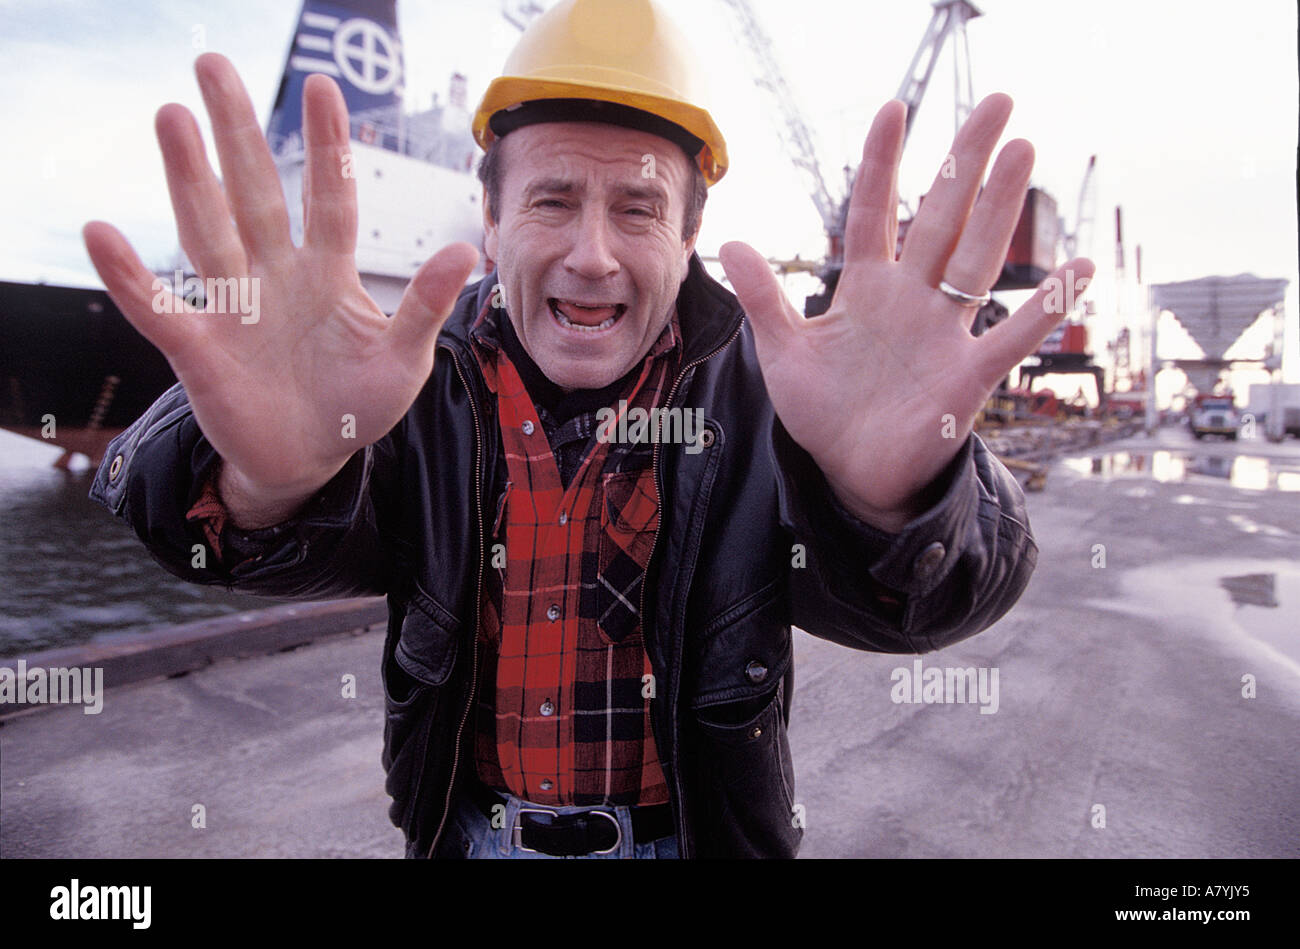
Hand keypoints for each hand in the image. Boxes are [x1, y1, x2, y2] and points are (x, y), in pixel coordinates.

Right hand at [83, 54, 477, 517]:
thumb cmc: (357, 405)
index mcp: (328, 274)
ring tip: (173, 117)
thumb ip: (424, 305)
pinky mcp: (200, 350)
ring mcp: (235, 308)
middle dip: (237, 133)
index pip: (329, 198)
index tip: (321, 85)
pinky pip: (159, 308)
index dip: (326, 145)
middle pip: (254, 193)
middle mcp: (276, 276)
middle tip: (212, 64)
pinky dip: (129, 277)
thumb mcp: (403, 360)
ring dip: (189, 178)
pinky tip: (102, 233)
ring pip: (208, 231)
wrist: (311, 460)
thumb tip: (466, 249)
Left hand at [720, 94, 1093, 531]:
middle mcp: (911, 299)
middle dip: (964, 162)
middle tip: (996, 101)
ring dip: (1000, 208)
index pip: (875, 214)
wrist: (851, 474)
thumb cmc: (823, 410)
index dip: (883, 165)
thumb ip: (764, 299)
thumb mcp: (784, 353)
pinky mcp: (968, 375)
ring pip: (977, 258)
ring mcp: (944, 333)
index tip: (894, 110)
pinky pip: (1014, 335)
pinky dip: (1048, 307)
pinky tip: (1081, 269)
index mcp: (866, 289)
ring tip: (1022, 150)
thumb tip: (734, 243)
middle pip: (942, 218)